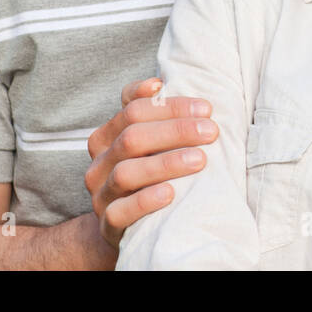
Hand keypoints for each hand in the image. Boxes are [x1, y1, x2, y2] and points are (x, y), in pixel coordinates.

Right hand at [84, 77, 217, 249]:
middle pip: (132, 137)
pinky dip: (144, 201)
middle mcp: (100, 162)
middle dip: (175, 131)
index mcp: (107, 135)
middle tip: (211, 131)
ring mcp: (101, 194)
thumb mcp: (150, 142)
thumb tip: (160, 84)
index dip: (170, 106)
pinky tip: (170, 194)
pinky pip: (119, 213)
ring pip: (126, 173)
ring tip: (200, 160)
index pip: (133, 109)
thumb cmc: (149, 173)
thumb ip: (153, 114)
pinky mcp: (106, 225)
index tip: (206, 108)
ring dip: (166, 163)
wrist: (128, 226)